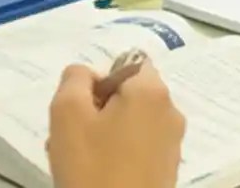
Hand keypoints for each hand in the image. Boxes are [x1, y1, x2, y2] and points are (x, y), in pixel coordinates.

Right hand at [46, 61, 185, 187]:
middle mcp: (170, 113)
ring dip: (103, 134)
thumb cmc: (92, 168)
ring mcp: (172, 145)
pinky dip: (116, 154)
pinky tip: (95, 175)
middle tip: (72, 135)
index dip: (99, 80)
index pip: (126, 64)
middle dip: (97, 109)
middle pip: (129, 95)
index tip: (81, 108)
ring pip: (131, 123)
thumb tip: (88, 75)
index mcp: (151, 92)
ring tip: (77, 160)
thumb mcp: (67, 113)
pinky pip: (138, 148)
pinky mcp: (167, 171)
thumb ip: (74, 79)